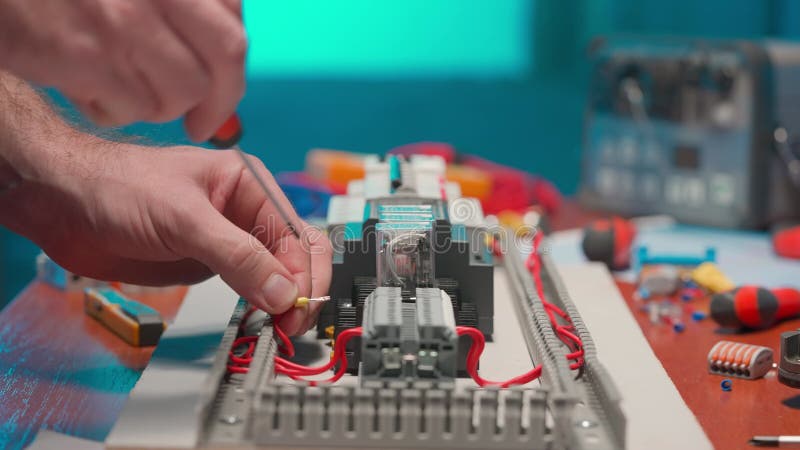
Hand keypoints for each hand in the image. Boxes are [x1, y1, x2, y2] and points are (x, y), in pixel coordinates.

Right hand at [0, 0, 245, 140]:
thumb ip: (177, 6)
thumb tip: (222, 59)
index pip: (232, 20)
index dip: (231, 64)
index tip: (223, 84)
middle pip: (225, 57)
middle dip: (220, 102)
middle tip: (204, 125)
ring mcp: (126, 24)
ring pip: (180, 92)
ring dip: (157, 105)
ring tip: (120, 87)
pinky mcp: (88, 58)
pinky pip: (129, 109)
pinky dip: (112, 110)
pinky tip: (84, 86)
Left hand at [0, 142, 331, 334]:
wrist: (63, 204)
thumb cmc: (118, 187)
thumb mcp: (184, 218)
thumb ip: (237, 256)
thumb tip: (283, 292)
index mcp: (250, 185)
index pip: (296, 234)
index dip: (301, 274)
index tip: (293, 309)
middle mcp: (245, 212)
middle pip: (295, 254)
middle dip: (301, 289)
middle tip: (292, 326)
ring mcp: (228, 240)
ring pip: (276, 273)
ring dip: (283, 301)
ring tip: (280, 329)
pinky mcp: (208, 263)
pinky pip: (248, 285)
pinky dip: (260, 305)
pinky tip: (259, 320)